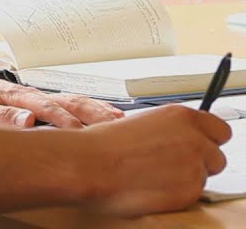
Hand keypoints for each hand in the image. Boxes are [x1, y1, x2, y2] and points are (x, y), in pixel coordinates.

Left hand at [0, 70, 123, 128]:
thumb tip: (29, 121)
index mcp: (19, 96)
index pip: (48, 109)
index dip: (66, 122)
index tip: (84, 134)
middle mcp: (34, 95)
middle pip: (70, 102)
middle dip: (95, 115)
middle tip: (120, 130)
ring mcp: (40, 98)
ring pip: (75, 102)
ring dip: (98, 111)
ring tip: (123, 124)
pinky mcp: (42, 103)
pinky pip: (72, 104)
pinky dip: (93, 110)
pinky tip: (108, 118)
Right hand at [79, 105, 230, 216]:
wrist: (90, 165)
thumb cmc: (104, 145)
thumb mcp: (142, 122)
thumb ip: (171, 129)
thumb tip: (181, 139)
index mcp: (181, 116)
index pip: (220, 130)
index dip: (207, 140)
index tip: (198, 145)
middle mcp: (193, 138)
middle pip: (217, 156)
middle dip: (200, 162)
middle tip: (174, 165)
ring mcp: (194, 165)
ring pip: (205, 177)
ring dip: (186, 178)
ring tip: (156, 176)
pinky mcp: (189, 190)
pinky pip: (192, 194)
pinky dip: (176, 193)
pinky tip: (153, 186)